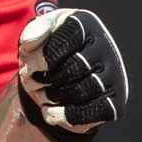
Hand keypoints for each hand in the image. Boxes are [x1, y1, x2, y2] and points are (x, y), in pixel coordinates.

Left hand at [18, 7, 127, 131]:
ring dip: (52, 97)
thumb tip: (29, 43)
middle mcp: (106, 48)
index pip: (65, 39)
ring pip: (81, 90)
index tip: (27, 64)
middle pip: (73, 67)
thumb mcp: (40, 34)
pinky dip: (63, 115)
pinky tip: (49, 111)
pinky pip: (89, 113)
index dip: (41, 56)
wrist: (66, 79)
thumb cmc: (51, 51)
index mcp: (87, 25)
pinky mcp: (114, 103)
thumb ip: (33, 31)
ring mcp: (114, 76)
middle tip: (32, 83)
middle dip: (44, 79)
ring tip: (41, 95)